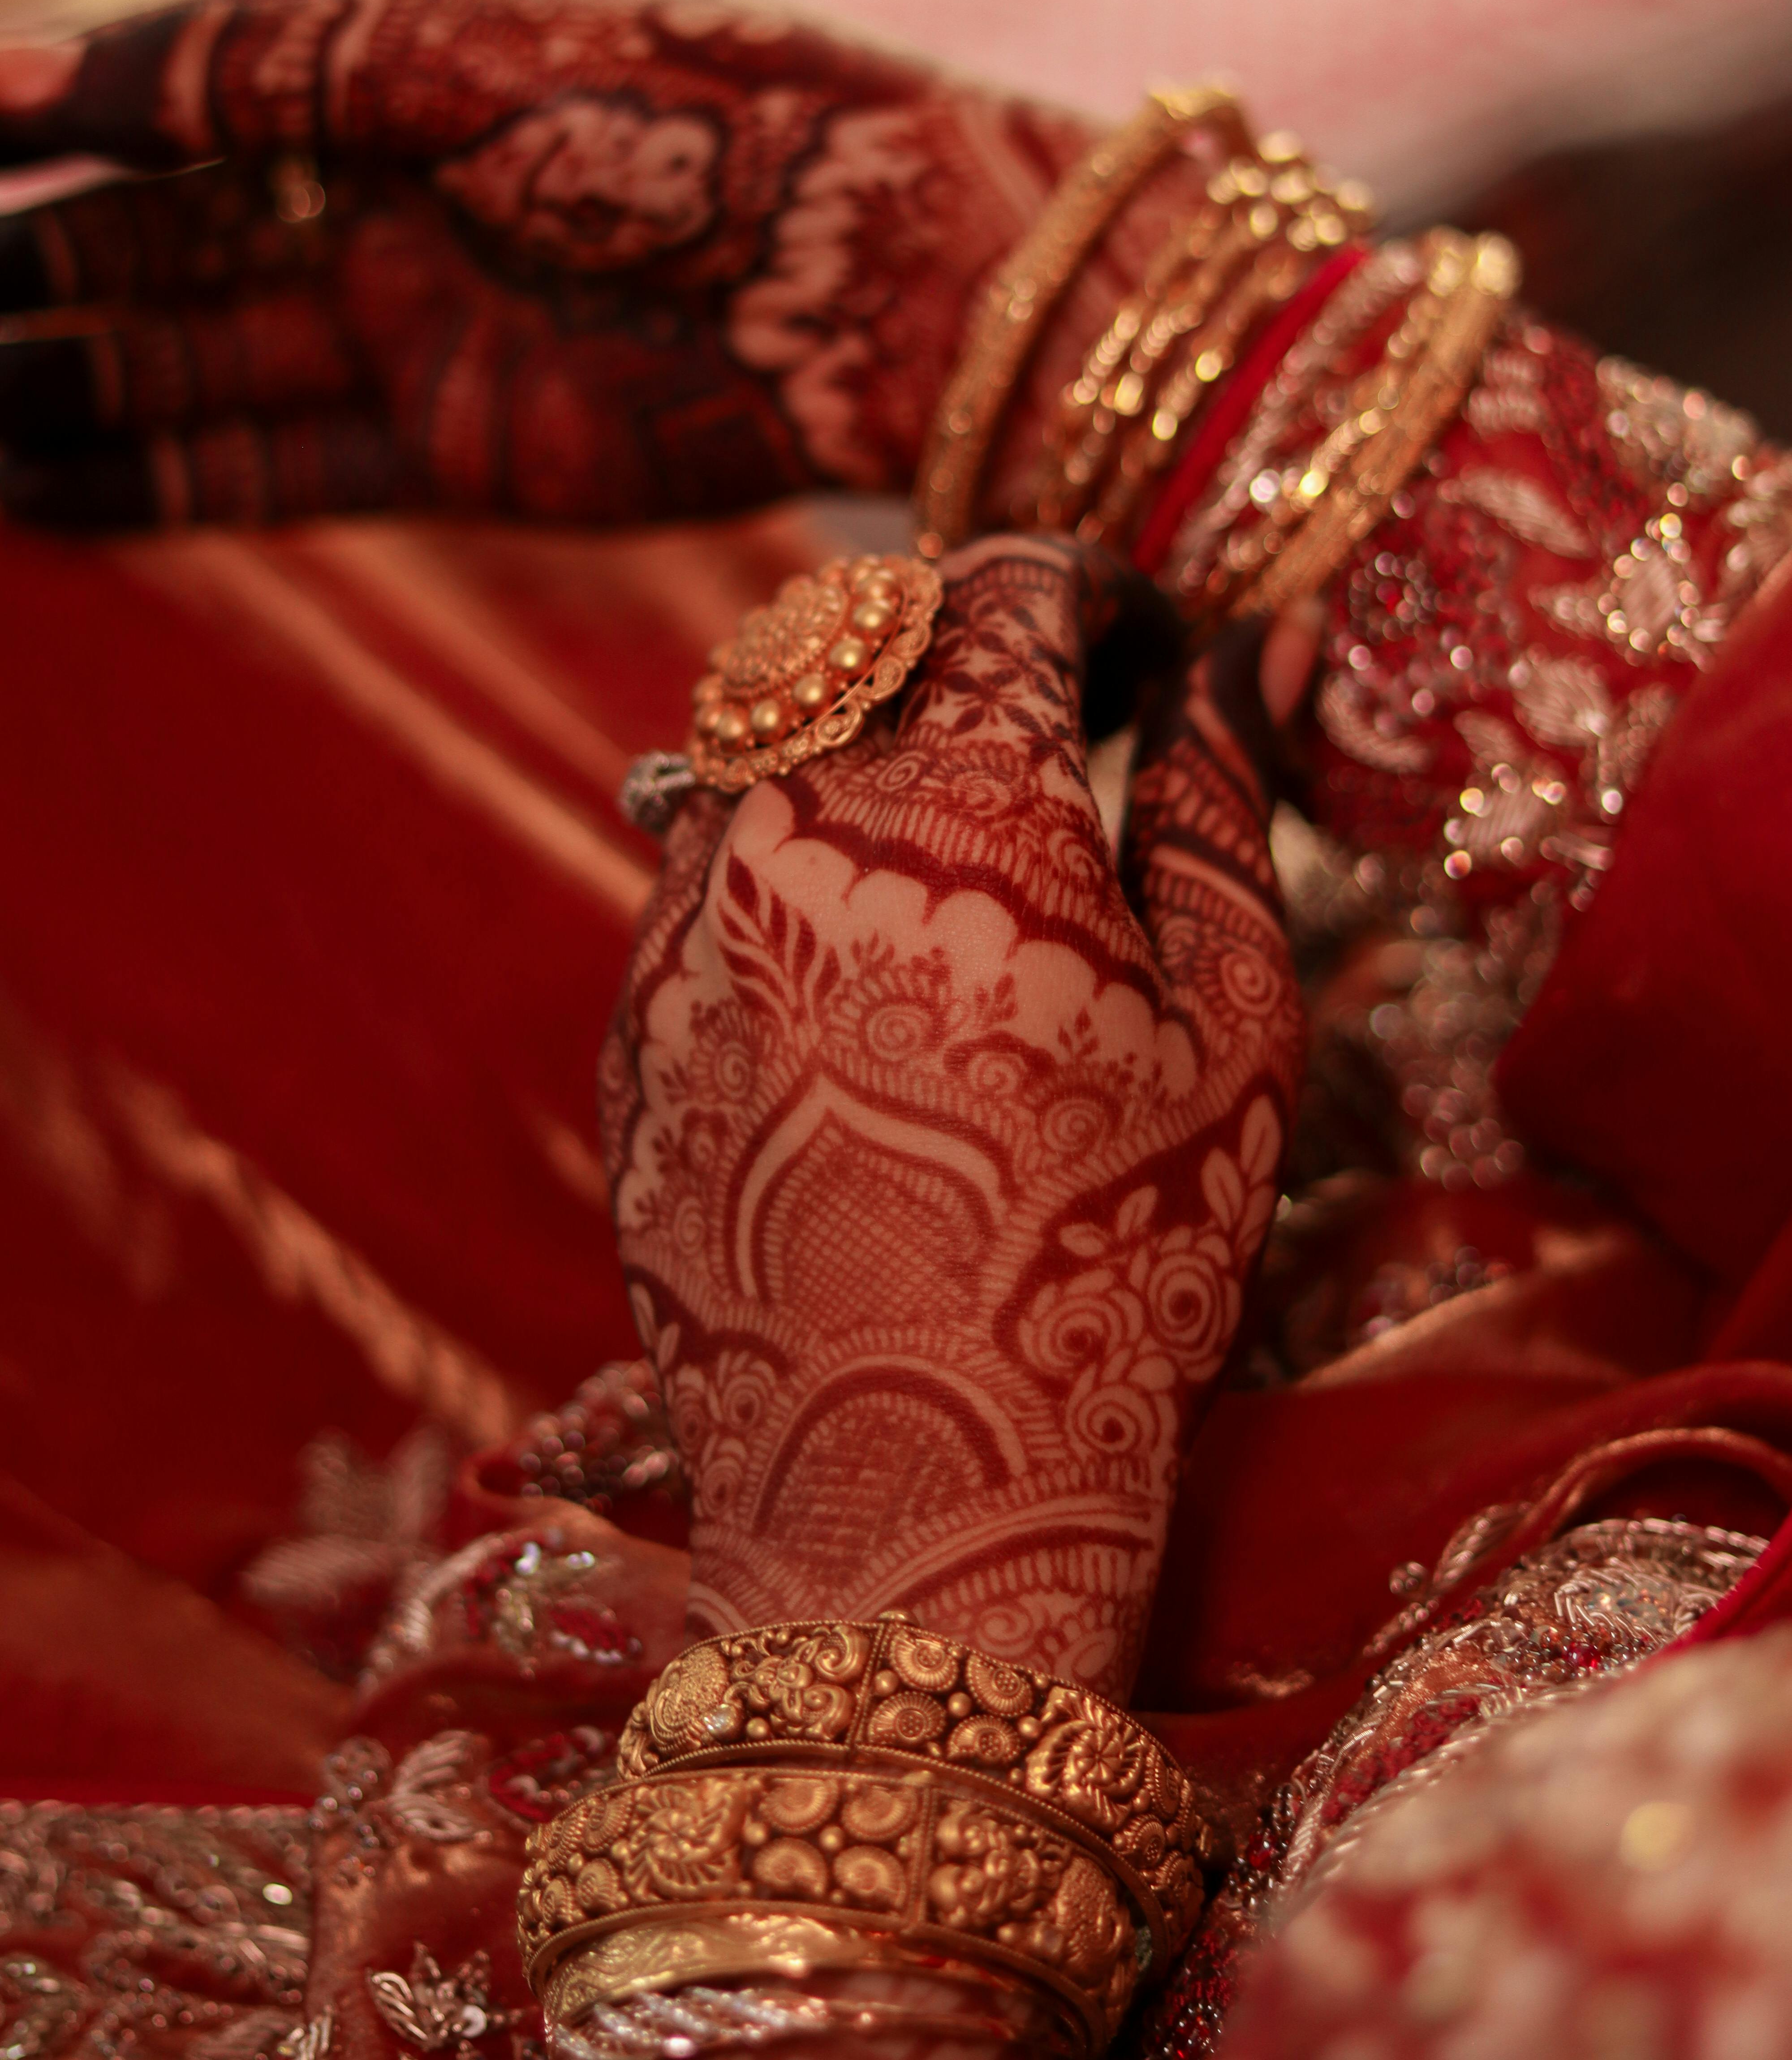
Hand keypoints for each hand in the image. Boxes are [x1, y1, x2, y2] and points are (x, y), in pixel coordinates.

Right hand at [0, 0, 1148, 533]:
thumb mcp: (451, 49)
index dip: (37, 130)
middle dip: (29, 280)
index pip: (165, 96)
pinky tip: (41, 496)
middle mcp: (381, 199)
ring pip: (194, 367)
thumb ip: (249, 67)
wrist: (862, 270)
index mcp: (380, 63)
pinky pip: (275, 473)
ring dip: (66, 393)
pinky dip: (159, 487)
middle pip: (156, 245)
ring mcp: (411, 332)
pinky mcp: (453, 454)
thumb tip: (36, 81)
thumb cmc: (686, 111)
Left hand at [600, 537, 1307, 1699]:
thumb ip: (1226, 812)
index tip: (1152, 654)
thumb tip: (1242, 664)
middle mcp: (791, 824)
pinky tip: (874, 956)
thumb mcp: (1234, 1030)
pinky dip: (793, 848)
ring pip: (763, 732)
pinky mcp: (635, 1018)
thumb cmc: (1114, 1261)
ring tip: (969, 837)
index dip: (1099, 595)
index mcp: (964, 800)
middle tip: (1066, 719)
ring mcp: (687, 922)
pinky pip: (704, 860)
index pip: (1010, 588)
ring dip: (871, 735)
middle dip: (976, 637)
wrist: (909, 1484)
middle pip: (865, 629)